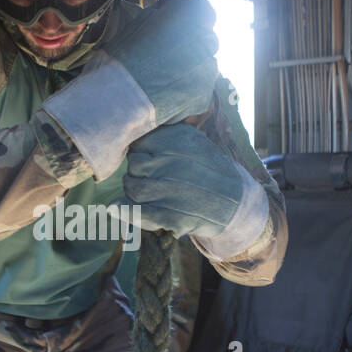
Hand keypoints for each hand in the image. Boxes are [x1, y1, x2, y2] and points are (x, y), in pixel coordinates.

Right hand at [103, 0, 219, 126]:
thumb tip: (166, 14)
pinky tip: (166, 95)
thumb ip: (161, 16)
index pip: (204, 11)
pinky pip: (200, 90)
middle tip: (168, 57)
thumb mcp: (137, 25)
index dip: (191, 21)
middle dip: (192, 45)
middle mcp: (206, 40)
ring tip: (165, 79)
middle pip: (207, 39)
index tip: (179, 29)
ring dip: (192, 69)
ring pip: (205, 66)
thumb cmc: (120, 58)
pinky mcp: (204, 96)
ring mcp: (208, 71)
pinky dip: (188, 92)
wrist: (117, 98)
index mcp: (190, 16)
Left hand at [119, 124, 244, 239]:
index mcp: (179, 140)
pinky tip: (116, 207)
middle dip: (137, 171)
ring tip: (148, 191)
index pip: (139, 143)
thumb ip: (164, 136)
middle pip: (133, 164)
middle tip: (150, 177)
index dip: (141, 152)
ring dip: (133, 190)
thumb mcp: (194, 141)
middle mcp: (173, 162)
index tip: (149, 158)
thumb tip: (132, 143)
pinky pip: (136, 211)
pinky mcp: (170, 215)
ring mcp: (171, 189)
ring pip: (132, 187)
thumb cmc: (209, 170)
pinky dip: (124, 210)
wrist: (235, 203)